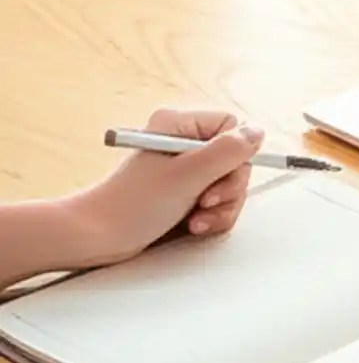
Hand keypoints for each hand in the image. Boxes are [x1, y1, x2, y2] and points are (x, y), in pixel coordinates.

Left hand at [70, 108, 263, 266]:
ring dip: (221, 206)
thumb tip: (257, 132)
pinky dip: (212, 217)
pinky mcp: (185, 193)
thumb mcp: (188, 175)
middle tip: (206, 199)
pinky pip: (218, 202)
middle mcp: (184, 144)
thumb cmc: (132, 204)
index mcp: (179, 126)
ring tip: (197, 217)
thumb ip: (228, 151)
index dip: (236, 153)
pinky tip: (193, 224)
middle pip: (236, 159)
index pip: (232, 127)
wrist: (98, 236)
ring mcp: (185, 170)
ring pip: (230, 184)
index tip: (224, 174)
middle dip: (228, 187)